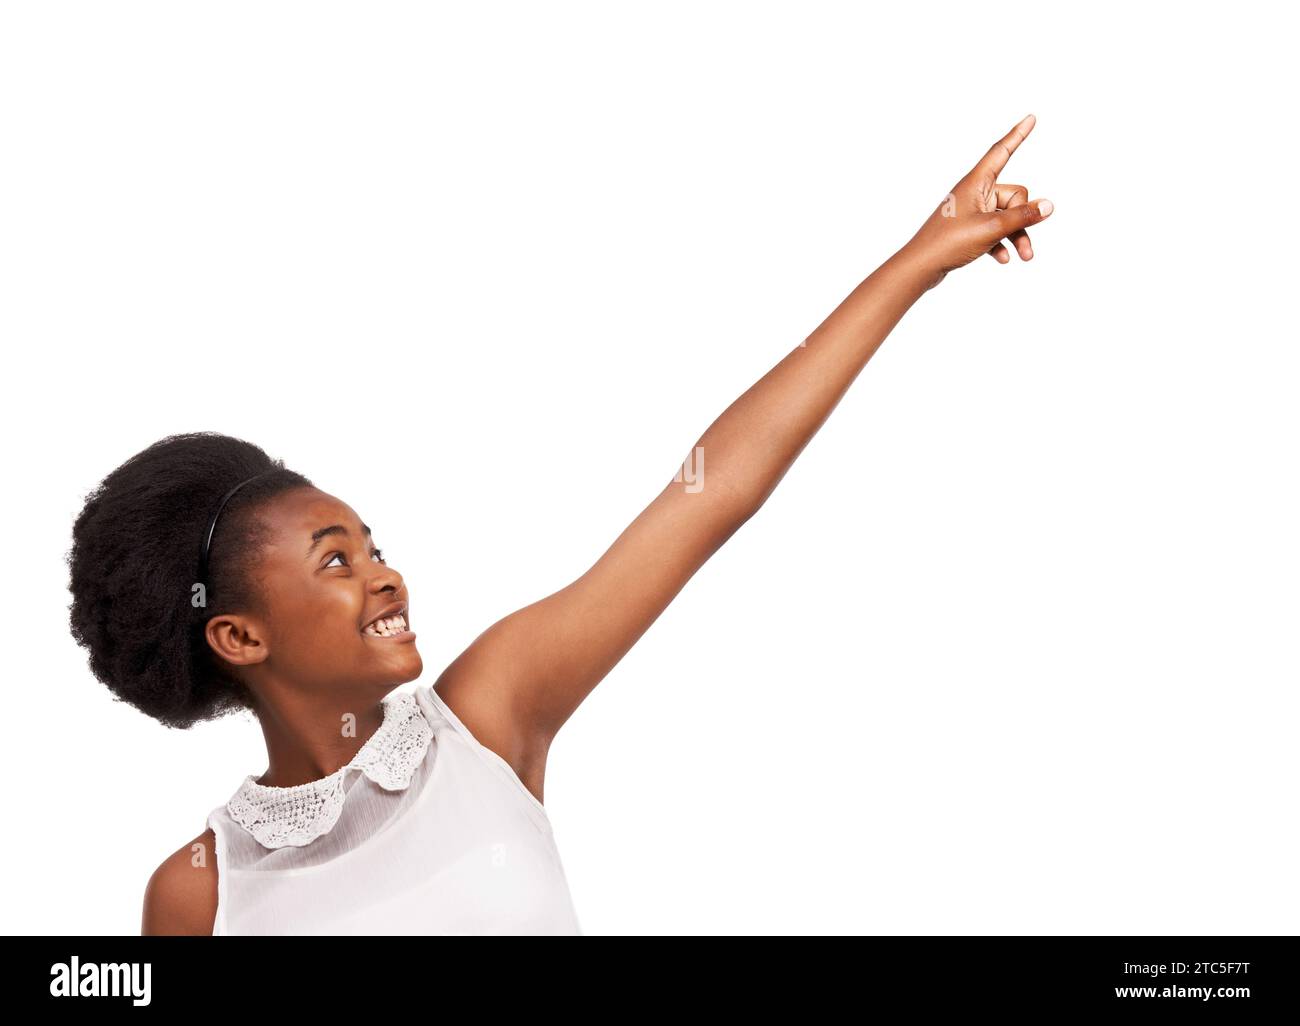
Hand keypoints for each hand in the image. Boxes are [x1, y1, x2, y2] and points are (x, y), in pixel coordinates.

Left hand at [900, 114, 1052, 289]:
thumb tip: (1048, 205)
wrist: (921, 267)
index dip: (1018, 135)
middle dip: (1023, 218)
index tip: (1031, 118)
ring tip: (1025, 256)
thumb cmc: (948, 243)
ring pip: (1005, 216)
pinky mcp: (968, 228)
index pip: (1001, 152)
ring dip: (1016, 235)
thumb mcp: (991, 229)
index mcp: (975, 183)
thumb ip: (1022, 217)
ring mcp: (971, 210)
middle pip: (1013, 195)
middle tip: (1025, 244)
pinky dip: (1000, 242)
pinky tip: (1002, 259)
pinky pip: (993, 229)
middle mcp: (973, 192)